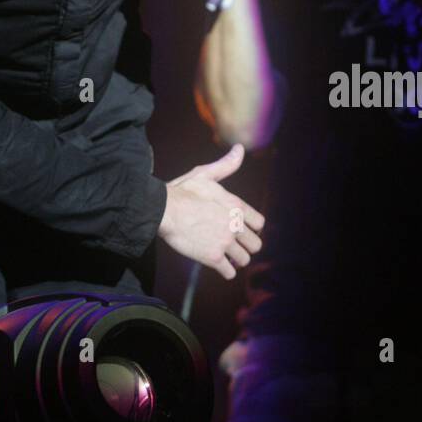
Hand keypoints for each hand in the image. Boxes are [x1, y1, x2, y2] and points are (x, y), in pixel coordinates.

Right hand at [158, 143, 264, 279]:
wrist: (162, 210)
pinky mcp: (213, 257)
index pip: (260, 224)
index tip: (241, 229)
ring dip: (235, 259)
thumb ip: (226, 165)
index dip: (252, 228)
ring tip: (225, 255)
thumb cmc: (182, 190)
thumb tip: (240, 148)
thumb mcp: (205, 174)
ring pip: (244, 260)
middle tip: (233, 245)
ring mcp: (225, 242)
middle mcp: (235, 225)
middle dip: (246, 246)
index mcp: (236, 206)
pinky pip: (230, 272)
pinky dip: (225, 271)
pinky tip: (217, 264)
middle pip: (256, 245)